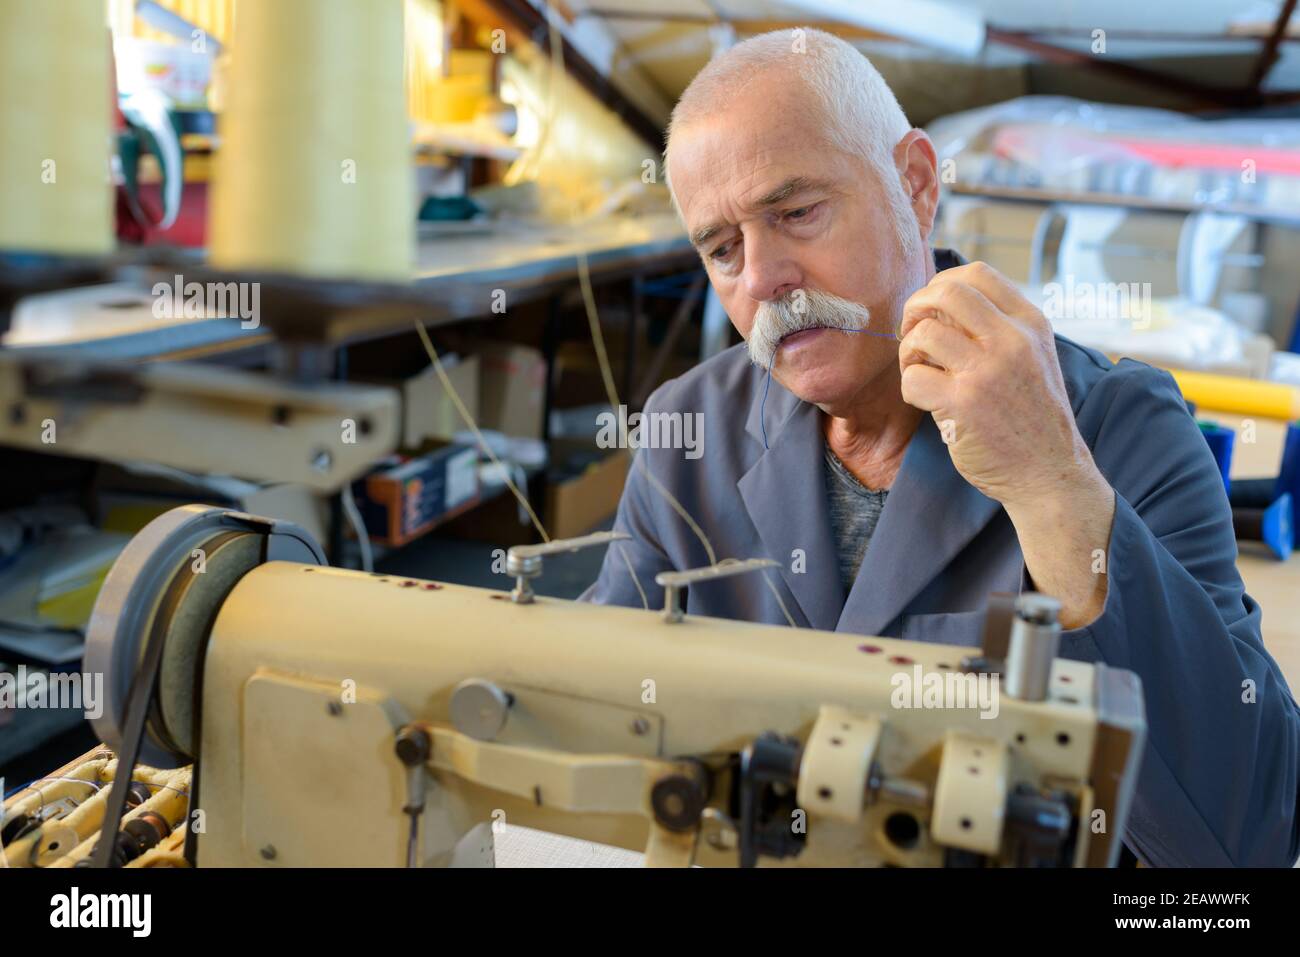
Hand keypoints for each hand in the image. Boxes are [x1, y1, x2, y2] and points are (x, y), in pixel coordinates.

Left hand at [897, 261, 1092, 507]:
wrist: (1050, 474)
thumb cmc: (1033, 418)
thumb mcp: (1034, 357)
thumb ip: (1000, 328)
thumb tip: (942, 300)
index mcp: (1030, 324)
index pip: (977, 273)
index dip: (942, 284)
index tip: (934, 310)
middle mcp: (1012, 340)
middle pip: (946, 292)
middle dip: (916, 308)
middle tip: (913, 334)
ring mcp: (988, 371)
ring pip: (923, 333)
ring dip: (908, 352)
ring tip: (919, 372)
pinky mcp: (964, 404)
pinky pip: (913, 377)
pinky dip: (909, 388)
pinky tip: (926, 401)